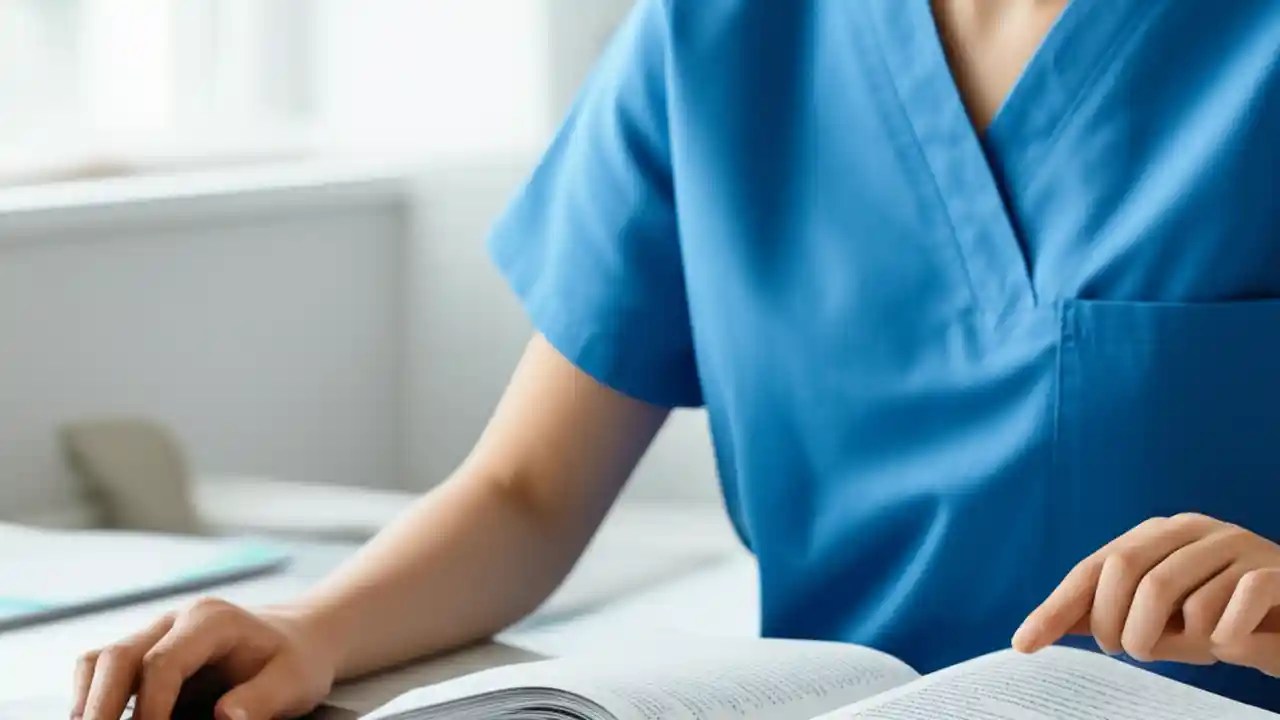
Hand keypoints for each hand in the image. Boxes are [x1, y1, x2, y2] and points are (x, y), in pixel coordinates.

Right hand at [73, 598, 338, 719]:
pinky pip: (103, 672)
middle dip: (99, 706)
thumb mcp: (295, 681)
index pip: (162, 662)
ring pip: (99, 661)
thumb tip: (225, 718)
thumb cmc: (295, 660)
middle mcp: (174, 621)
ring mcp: (155, 635)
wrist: (297, 639)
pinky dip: (94, 700)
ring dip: (88, 702)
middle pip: (116, 657)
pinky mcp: (145, 654)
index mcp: (211, 620)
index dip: (150, 708)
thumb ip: (263, 698)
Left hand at [1013, 513, 1279, 674]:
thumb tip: (1035, 631)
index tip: (1023, 643)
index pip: (1093, 568)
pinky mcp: (1276, 571)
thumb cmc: (1224, 621)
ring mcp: (1237, 544)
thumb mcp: (1161, 623)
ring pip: (1171, 590)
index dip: (1055, 607)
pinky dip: (1222, 636)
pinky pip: (1234, 603)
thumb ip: (1105, 619)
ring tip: (1182, 651)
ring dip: (1165, 637)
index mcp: (1158, 535)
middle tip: (1132, 652)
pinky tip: (1227, 644)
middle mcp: (1193, 529)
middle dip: (1116, 624)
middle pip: (1125, 571)